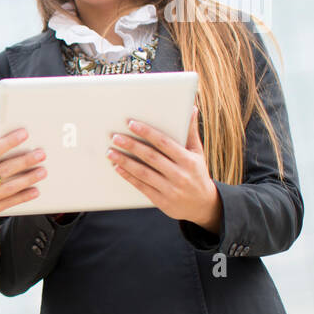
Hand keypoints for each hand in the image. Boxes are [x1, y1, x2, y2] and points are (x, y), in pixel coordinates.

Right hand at [0, 128, 44, 225]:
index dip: (8, 142)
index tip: (23, 134)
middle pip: (3, 171)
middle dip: (24, 161)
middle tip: (41, 153)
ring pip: (8, 189)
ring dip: (28, 179)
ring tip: (42, 171)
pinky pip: (5, 205)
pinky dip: (21, 198)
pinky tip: (34, 191)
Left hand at [106, 106, 222, 233]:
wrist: (203, 205)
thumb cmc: (197, 173)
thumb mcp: (197, 153)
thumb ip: (191, 132)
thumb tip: (191, 108)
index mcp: (188, 160)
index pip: (164, 143)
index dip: (147, 132)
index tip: (131, 123)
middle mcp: (180, 174)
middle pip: (151, 157)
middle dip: (131, 145)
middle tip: (115, 137)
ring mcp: (170, 189)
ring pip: (143, 172)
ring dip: (125, 161)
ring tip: (110, 152)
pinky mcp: (162, 201)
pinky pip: (142, 186)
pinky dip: (128, 176)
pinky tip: (117, 168)